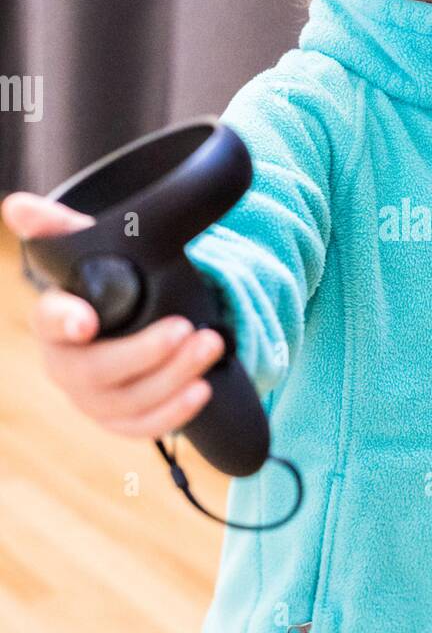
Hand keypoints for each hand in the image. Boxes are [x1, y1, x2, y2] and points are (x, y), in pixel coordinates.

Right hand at [1, 191, 226, 437]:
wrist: (128, 318)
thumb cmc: (103, 281)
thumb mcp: (87, 248)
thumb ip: (55, 227)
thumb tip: (16, 205)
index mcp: (52, 321)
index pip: (50, 322)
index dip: (65, 322)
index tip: (87, 321)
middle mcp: (65, 366)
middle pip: (96, 372)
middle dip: (145, 352)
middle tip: (187, 328)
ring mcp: (92, 399)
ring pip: (128, 402)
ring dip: (173, 378)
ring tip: (211, 346)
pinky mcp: (120, 420)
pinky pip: (144, 427)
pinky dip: (175, 412)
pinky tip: (202, 389)